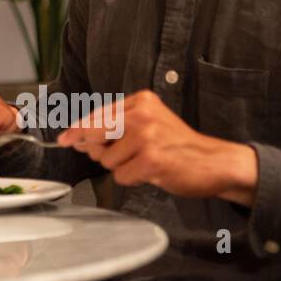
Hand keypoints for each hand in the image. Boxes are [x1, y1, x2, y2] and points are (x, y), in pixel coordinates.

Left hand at [59, 90, 258, 202]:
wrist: (216, 162)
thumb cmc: (178, 146)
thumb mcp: (149, 124)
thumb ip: (116, 128)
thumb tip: (78, 140)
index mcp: (141, 102)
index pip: (98, 115)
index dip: (77, 130)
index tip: (65, 139)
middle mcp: (142, 115)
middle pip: (95, 135)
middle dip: (95, 150)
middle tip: (114, 155)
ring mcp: (147, 137)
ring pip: (107, 160)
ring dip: (122, 168)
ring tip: (145, 162)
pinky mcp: (152, 160)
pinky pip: (121, 176)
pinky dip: (132, 179)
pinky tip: (151, 172)